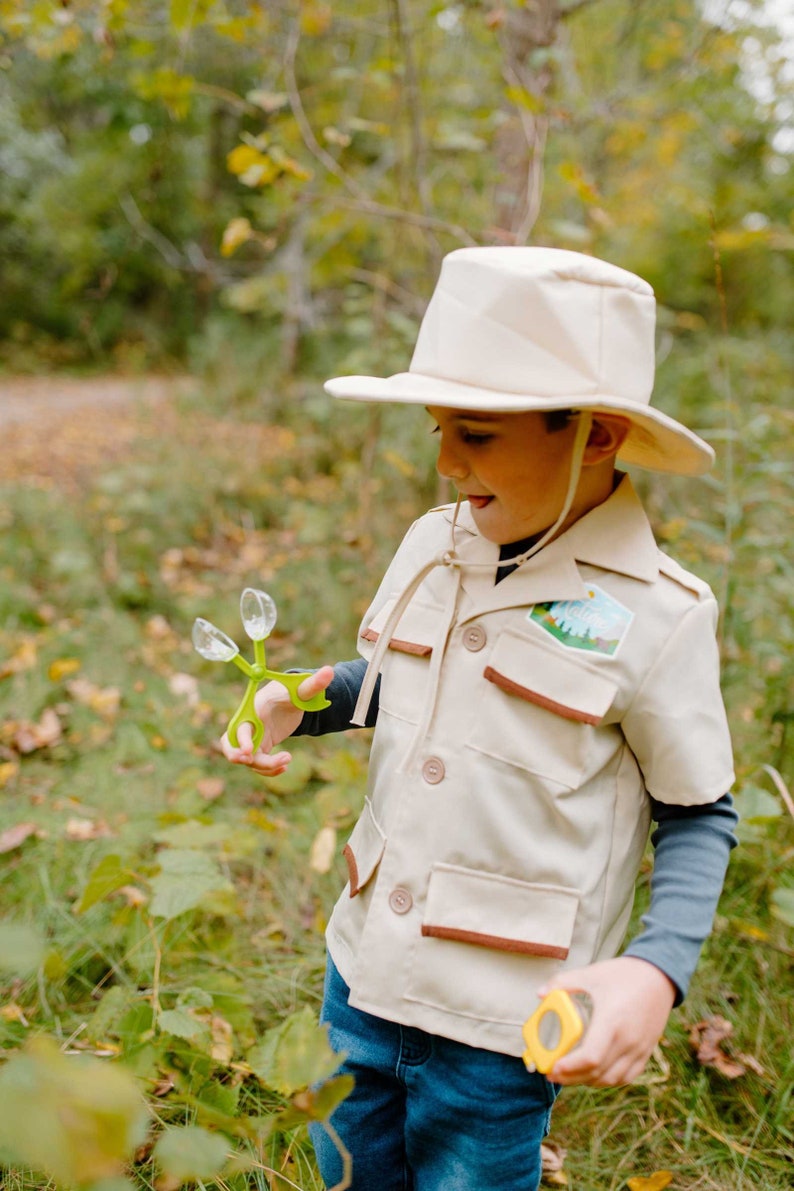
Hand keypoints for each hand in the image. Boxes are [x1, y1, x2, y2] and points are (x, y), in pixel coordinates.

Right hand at [220, 666, 333, 777]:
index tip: (249, 751)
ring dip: (263, 766)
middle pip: (229, 743)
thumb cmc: (292, 692)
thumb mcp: (303, 689)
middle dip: (234, 754)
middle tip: (249, 761)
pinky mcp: (260, 747)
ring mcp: (252, 737)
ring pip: (246, 758)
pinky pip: (257, 763)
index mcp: (255, 708)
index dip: (241, 738)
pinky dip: (268, 769)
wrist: (290, 700)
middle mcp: (249, 723)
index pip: (240, 725)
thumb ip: (314, 683)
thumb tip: (329, 670)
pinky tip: (285, 767)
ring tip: (287, 759)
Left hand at [539, 956, 675, 1086]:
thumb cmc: (622, 974)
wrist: (659, 976)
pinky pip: (627, 1076)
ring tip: (570, 1075)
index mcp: (612, 1021)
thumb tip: (539, 993)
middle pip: (597, 1073)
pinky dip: (608, 1080)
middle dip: (572, 1078)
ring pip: (612, 1079)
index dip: (570, 1068)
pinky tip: (594, 1074)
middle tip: (553, 1073)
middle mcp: (628, 1040)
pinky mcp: (646, 1052)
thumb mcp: (591, 974)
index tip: (552, 1067)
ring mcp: (639, 1048)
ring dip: (589, 1081)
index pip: (590, 1057)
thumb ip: (563, 982)